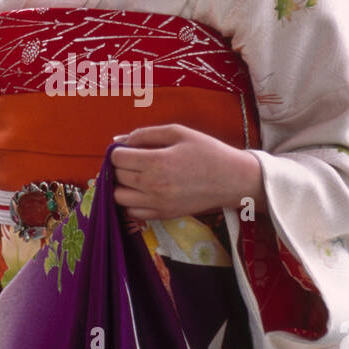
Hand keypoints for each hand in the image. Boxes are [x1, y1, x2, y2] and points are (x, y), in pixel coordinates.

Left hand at [110, 123, 266, 222]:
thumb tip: (118, 140)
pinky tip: (143, 191)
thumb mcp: (178, 132)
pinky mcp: (163, 215)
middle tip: (134, 160)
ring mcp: (157, 203)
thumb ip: (145, 133)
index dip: (119, 151)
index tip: (130, 149)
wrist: (231, 179)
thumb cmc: (207, 151)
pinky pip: (132, 213)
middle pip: (117, 177)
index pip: (117, 158)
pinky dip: (131, 202)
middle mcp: (153, 185)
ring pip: (119, 197)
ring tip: (136, 176)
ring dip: (122, 185)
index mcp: (157, 162)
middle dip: (120, 166)